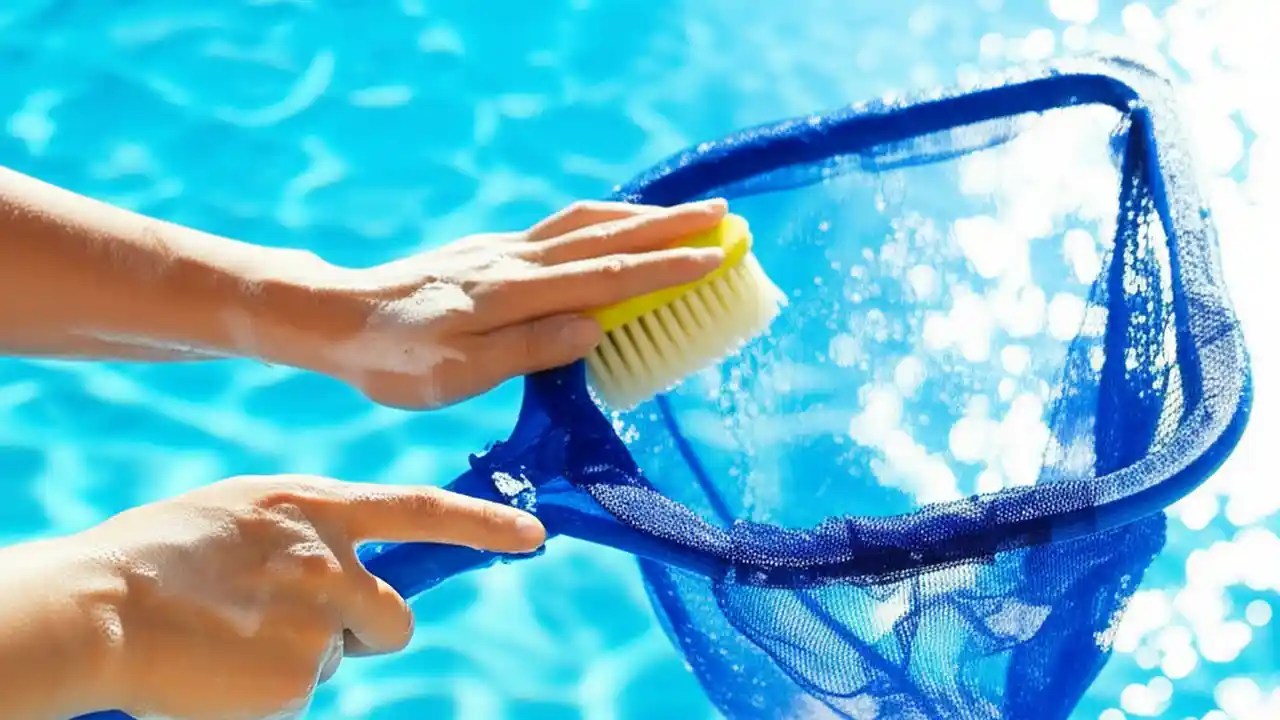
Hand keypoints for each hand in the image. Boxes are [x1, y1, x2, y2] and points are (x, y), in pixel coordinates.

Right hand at [10, 474, 543, 719]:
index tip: (533, 536)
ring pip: (342, 657)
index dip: (482, 523)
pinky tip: (223, 671)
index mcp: (315, 507)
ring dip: (307, 658)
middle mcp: (334, 562)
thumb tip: (341, 568)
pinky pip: (301, 694)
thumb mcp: (243, 515)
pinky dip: (268, 692)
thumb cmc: (159, 557)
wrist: (101, 606)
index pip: (422, 510)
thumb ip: (304, 533)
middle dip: (365, 630)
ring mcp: (322, 621)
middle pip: (396, 615)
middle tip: (300, 630)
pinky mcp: (301, 680)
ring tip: (238, 641)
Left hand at [304, 199, 728, 408]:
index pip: (605, 277)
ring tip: (684, 213)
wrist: (337, 316)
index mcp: (512, 294)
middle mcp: (514, 260)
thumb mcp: (457, 373)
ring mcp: (502, 249)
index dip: (665, 267)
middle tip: (724, 216)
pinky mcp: (489, 249)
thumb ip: (528, 348)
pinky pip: (559, 228)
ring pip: (583, 222)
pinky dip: (600, 220)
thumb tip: (595, 328)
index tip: (716, 257)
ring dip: (639, 215)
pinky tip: (612, 225)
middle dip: (669, 225)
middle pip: (605, 235)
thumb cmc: (394, 360)